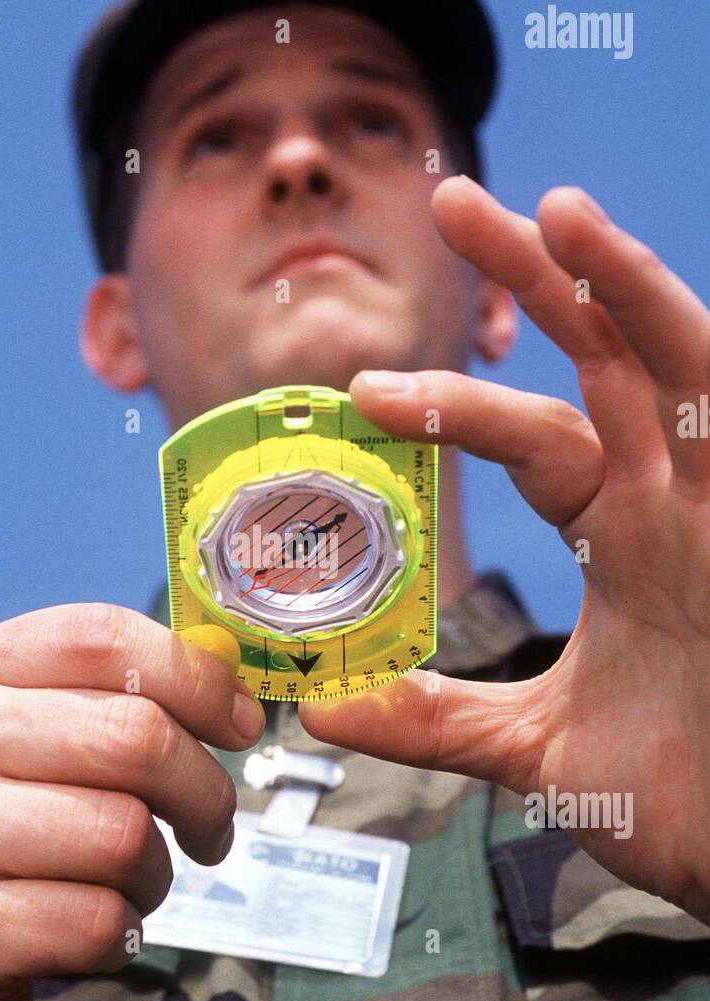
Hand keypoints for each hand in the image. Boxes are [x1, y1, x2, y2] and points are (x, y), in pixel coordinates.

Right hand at [0, 603, 264, 1000]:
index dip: (195, 677)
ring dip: (156, 874)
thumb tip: (230, 689)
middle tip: (210, 828)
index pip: (101, 637)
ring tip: (127, 886)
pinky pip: (98, 920)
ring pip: (126, 834)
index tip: (238, 723)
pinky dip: (122, 934)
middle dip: (204, 791)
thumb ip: (104, 702)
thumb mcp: (15, 743)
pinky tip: (88, 932)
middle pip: (132, 736)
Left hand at [299, 177, 709, 924]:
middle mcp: (671, 499)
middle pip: (600, 357)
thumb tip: (326, 706)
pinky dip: (663, 318)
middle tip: (451, 204)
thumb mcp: (534, 747)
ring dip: (604, 273)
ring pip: (664, 350)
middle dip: (534, 277)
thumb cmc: (683, 797)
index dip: (454, 407)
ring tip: (537, 204)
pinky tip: (614, 266)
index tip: (363, 394)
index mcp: (623, 538)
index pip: (535, 437)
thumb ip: (435, 717)